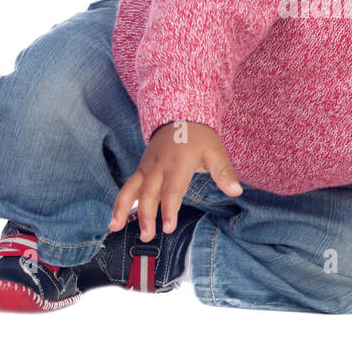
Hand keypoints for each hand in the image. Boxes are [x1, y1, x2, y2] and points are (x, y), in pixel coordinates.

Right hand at [110, 120, 242, 241]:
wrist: (179, 115)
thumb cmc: (199, 137)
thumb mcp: (215, 152)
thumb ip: (224, 173)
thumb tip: (236, 191)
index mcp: (178, 164)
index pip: (172, 190)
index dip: (169, 209)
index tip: (168, 227)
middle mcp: (158, 166)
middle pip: (149, 193)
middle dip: (146, 215)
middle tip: (147, 236)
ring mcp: (147, 167)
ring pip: (131, 189)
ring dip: (122, 209)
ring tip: (115, 227)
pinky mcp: (141, 169)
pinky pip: (128, 186)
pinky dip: (121, 202)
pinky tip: (115, 219)